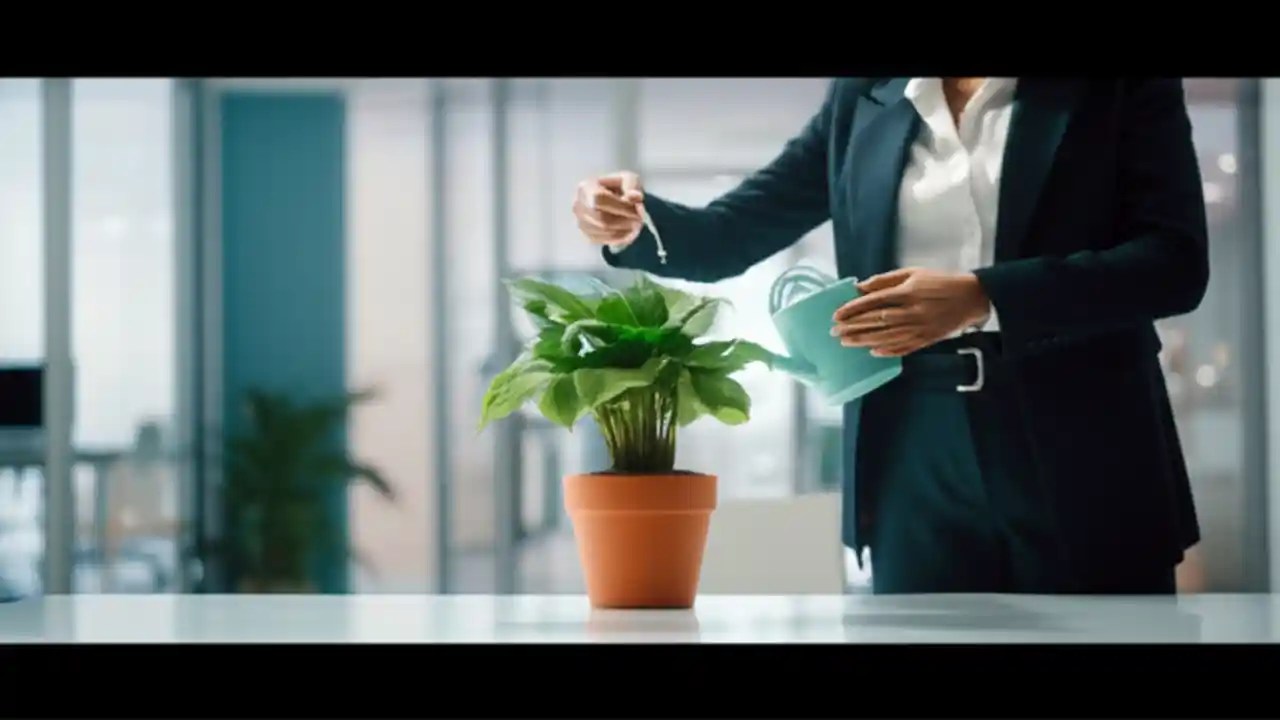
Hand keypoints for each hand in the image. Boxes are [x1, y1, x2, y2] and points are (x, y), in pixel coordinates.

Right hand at [573, 171, 644, 246]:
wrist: (616, 199)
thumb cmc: (621, 188)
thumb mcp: (630, 179)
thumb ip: (632, 185)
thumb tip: (634, 196)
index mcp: (586, 187)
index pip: (598, 199)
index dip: (619, 206)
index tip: (637, 208)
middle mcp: (579, 205)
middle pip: (601, 218)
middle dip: (624, 220)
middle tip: (639, 219)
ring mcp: (581, 222)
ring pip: (603, 231)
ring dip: (624, 229)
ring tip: (636, 224)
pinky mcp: (587, 234)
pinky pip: (603, 240)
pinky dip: (619, 237)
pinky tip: (629, 232)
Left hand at [831, 267, 991, 356]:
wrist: (971, 297)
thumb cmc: (940, 281)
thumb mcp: (913, 273)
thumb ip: (886, 280)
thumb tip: (860, 287)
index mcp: (908, 292)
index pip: (874, 302)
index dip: (853, 309)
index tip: (837, 315)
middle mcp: (912, 312)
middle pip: (876, 321)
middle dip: (853, 327)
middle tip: (834, 331)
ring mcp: (920, 328)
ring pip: (886, 337)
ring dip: (864, 340)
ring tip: (846, 342)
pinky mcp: (927, 340)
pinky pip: (904, 348)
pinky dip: (887, 351)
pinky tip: (872, 352)